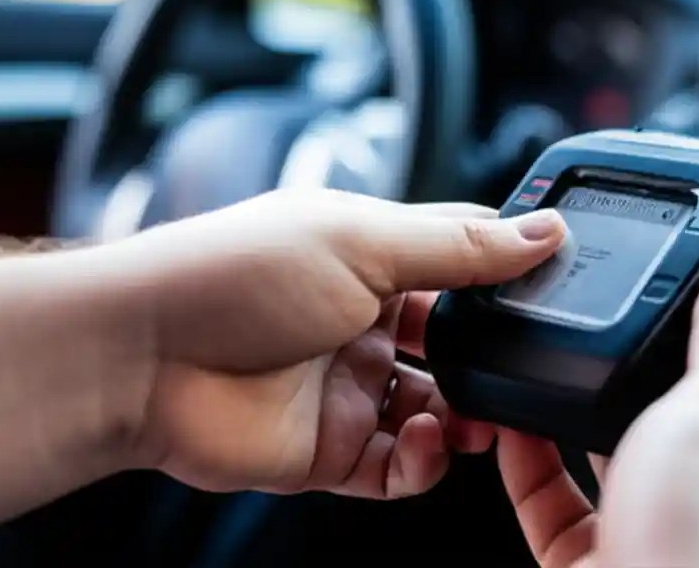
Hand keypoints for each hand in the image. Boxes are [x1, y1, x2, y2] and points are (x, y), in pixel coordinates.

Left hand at [115, 188, 565, 497]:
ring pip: (440, 411)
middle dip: (494, 360)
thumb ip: (461, 248)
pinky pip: (401, 467)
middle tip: (525, 367)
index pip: (461, 262)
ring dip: (470, 416)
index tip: (556, 286)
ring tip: (478, 416)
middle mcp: (365, 323)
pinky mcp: (331, 450)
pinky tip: (426, 441)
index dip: (508, 274)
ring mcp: (348, 389)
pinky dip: (427, 462)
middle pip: (458, 346)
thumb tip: (545, 230)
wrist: (142, 357)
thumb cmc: (235, 276)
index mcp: (372, 259)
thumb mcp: (364, 241)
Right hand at [497, 248, 698, 567]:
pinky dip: (525, 455)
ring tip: (537, 345)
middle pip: (678, 390)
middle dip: (637, 343)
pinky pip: (555, 496)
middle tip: (593, 296)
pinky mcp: (601, 556)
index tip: (686, 250)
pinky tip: (504, 418)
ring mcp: (660, 518)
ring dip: (571, 395)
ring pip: (610, 440)